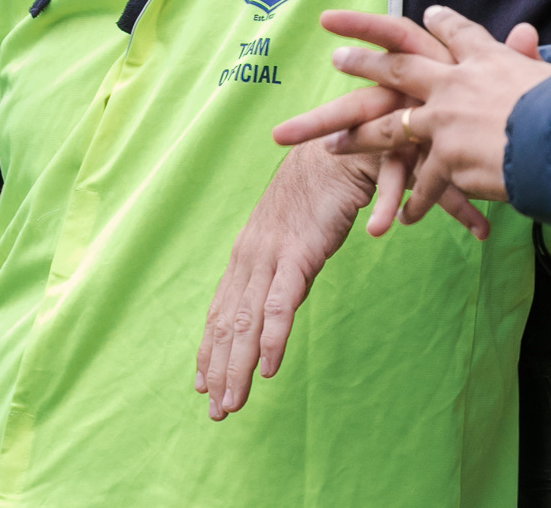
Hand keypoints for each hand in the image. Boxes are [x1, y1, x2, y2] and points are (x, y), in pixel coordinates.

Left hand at [194, 140, 487, 420]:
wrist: (346, 140)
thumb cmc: (330, 181)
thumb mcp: (304, 228)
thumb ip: (294, 262)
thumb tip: (290, 287)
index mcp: (252, 248)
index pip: (224, 308)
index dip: (212, 347)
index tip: (204, 381)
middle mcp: (253, 253)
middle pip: (230, 322)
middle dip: (220, 368)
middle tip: (215, 409)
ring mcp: (273, 253)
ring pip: (247, 321)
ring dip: (238, 366)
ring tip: (232, 403)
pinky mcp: (300, 251)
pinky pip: (282, 303)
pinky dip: (272, 338)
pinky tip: (267, 368)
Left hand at [275, 5, 550, 226]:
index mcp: (488, 59)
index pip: (458, 33)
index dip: (440, 24)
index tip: (426, 14)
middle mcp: (457, 83)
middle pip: (399, 65)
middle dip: (363, 60)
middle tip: (335, 55)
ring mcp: (444, 120)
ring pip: (388, 125)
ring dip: (357, 134)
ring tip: (329, 142)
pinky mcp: (444, 159)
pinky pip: (420, 182)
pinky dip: (412, 201)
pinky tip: (402, 216)